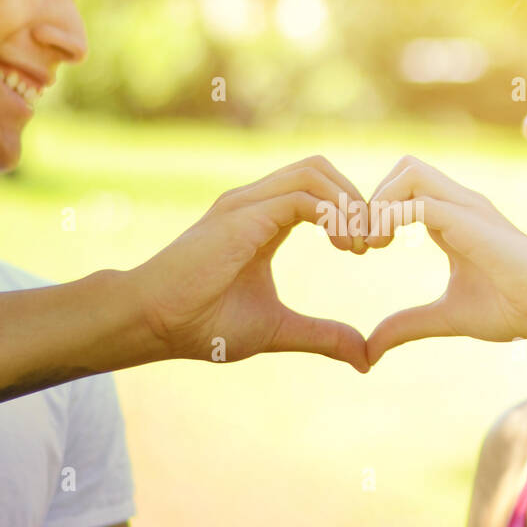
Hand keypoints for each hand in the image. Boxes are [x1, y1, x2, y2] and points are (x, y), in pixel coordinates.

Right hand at [130, 156, 370, 371]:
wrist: (153, 323)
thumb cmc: (203, 324)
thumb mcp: (278, 329)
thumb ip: (322, 336)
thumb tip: (365, 358)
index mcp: (262, 219)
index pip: (318, 187)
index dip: (351, 210)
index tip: (368, 251)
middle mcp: (254, 202)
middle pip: (320, 168)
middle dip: (357, 199)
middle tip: (373, 244)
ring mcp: (246, 204)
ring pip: (314, 172)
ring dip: (349, 203)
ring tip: (359, 247)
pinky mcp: (242, 216)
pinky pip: (302, 196)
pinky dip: (333, 214)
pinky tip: (343, 246)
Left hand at [363, 157, 526, 364]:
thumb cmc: (511, 309)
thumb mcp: (445, 316)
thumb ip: (407, 325)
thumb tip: (370, 350)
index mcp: (451, 218)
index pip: (403, 188)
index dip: (374, 211)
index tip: (360, 250)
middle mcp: (458, 204)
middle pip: (403, 166)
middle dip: (372, 197)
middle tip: (361, 242)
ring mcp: (466, 207)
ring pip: (408, 171)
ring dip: (379, 202)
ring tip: (371, 243)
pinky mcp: (470, 221)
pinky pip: (419, 201)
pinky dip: (390, 216)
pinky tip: (382, 245)